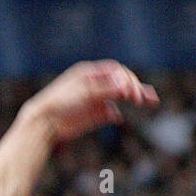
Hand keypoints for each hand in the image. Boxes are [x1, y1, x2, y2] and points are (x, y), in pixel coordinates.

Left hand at [24, 60, 158, 143]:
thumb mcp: (84, 93)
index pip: (116, 71)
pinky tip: (119, 118)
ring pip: (119, 96)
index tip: (130, 93)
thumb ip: (106, 89)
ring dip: (134, 98)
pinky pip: (110, 113)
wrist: (44, 123)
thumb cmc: (61, 103)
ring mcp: (94, 100)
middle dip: (134, 88)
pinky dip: (116, 114)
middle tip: (143, 99)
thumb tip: (126, 88)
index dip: (127, 80)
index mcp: (90, 73)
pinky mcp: (93, 116)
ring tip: (151, 101)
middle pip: (121, 82)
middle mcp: (94, 85)